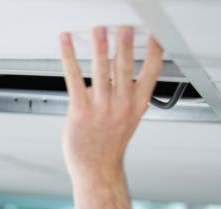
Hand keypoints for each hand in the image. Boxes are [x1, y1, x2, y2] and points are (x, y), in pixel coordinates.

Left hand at [59, 26, 162, 184]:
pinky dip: (69, 58)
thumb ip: (126, 93)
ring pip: (101, 70)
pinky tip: (65, 44)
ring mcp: (101, 107)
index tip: (155, 33)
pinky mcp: (80, 109)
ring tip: (98, 30)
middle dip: (125, 45)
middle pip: (125, 67)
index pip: (152, 71)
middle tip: (124, 27)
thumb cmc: (109, 145)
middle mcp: (121, 104)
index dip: (155, 50)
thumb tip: (115, 68)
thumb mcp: (128, 117)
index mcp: (137, 103)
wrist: (96, 169)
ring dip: (99, 48)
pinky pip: (74, 78)